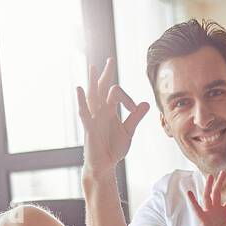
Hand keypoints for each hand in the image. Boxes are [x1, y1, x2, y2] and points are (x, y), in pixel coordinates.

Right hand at [77, 57, 149, 178]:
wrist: (105, 166)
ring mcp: (93, 119)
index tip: (135, 108)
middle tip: (110, 59)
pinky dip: (81, 101)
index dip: (128, 98)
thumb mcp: (128, 132)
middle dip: (106, 74)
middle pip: (101, 88)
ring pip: (92, 97)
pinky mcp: (89, 129)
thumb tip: (146, 103)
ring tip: (92, 66)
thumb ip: (135, 118)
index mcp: (109, 111)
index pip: (117, 94)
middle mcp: (100, 112)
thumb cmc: (113, 148)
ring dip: (92, 81)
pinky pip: (84, 113)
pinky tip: (79, 89)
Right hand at [186, 172, 225, 225]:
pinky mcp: (203, 219)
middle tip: (223, 172)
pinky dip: (193, 201)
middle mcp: (216, 210)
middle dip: (220, 182)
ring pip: (208, 196)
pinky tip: (189, 193)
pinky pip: (197, 208)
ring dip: (209, 186)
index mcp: (225, 212)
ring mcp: (209, 213)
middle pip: (218, 193)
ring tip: (210, 176)